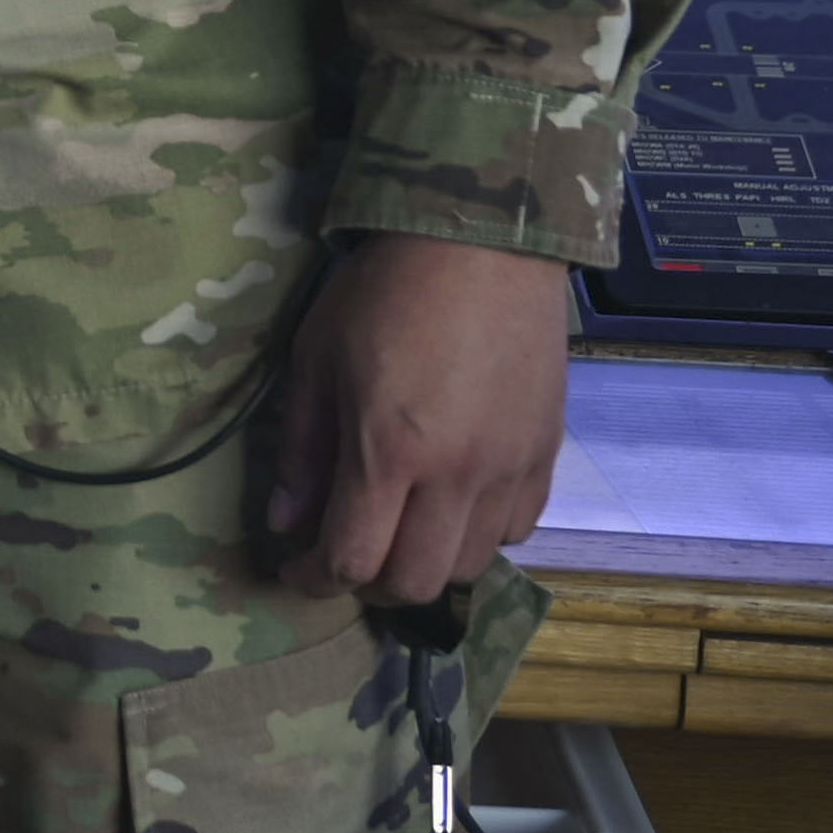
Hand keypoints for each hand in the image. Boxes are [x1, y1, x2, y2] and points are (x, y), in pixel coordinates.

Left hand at [270, 234, 571, 601]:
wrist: (483, 247)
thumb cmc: (383, 294)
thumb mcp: (316, 361)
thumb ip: (302, 450)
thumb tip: (286, 521)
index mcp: (388, 453)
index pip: (352, 559)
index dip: (315, 579)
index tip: (295, 569)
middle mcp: (457, 476)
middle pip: (417, 583)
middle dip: (370, 586)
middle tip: (343, 557)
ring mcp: (510, 470)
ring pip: (471, 565)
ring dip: (425, 564)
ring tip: (396, 533)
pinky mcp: (546, 456)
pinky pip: (516, 530)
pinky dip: (477, 536)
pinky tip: (449, 506)